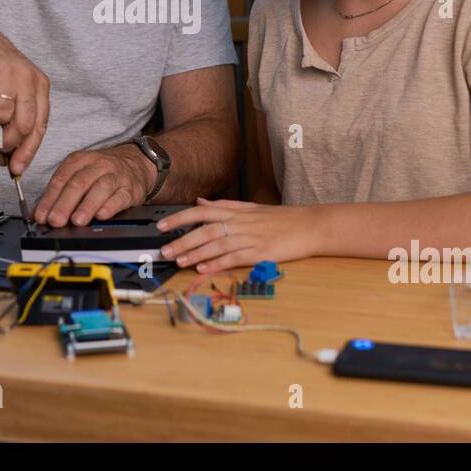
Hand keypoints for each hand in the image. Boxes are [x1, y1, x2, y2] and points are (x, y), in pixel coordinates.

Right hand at [0, 14, 49, 175]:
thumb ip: (12, 125)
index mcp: (39, 85)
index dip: (27, 152)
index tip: (16, 170)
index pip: (39, 127)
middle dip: (6, 143)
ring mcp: (6, 71)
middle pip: (22, 126)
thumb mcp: (11, 94)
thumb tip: (8, 162)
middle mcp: (26, 77)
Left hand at [33, 144, 155, 226]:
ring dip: (87, 206)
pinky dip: (110, 206)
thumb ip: (59, 193)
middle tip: (55, 221)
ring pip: (100, 188)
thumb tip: (38, 215)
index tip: (41, 216)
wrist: (135, 162)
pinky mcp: (131, 189)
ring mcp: (116, 176)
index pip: (61, 179)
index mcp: (80, 160)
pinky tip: (101, 215)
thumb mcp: (79, 174)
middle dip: (65, 204)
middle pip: (79, 183)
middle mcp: (98, 165)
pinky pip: (120, 197)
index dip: (49, 198)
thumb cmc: (102, 172)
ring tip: (77, 221)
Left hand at [156, 198, 320, 272]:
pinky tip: (204, 268)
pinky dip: (218, 263)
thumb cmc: (280, 218)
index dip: (180, 218)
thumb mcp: (249, 208)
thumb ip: (222, 206)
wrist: (309, 225)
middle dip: (182, 239)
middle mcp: (240, 222)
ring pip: (217, 243)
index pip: (201, 211)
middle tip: (164, 250)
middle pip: (205, 229)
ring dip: (195, 253)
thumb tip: (200, 202)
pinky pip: (234, 257)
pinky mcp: (260, 252)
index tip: (161, 226)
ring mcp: (250, 237)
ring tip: (179, 261)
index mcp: (236, 210)